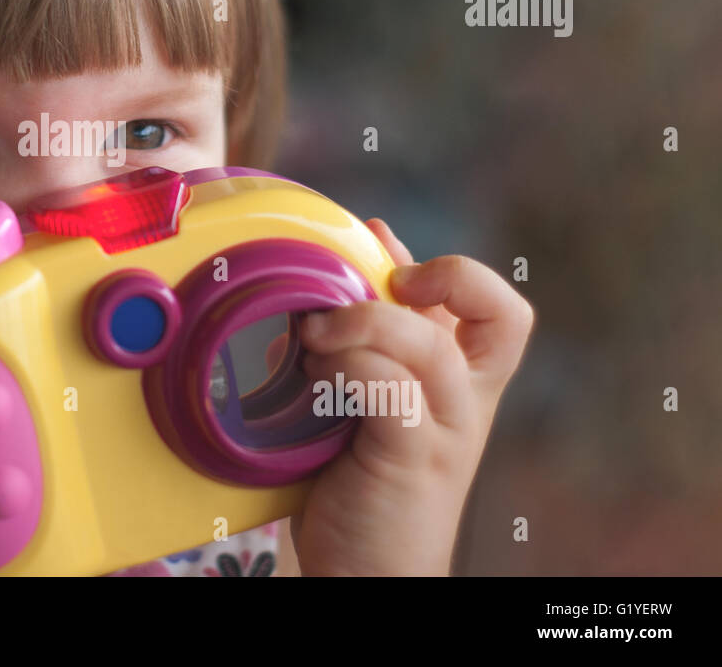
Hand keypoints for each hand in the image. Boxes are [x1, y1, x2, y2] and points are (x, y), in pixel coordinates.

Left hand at [287, 218, 534, 574]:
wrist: (361, 569)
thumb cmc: (355, 476)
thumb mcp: (366, 387)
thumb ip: (370, 327)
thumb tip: (364, 244)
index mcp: (459, 379)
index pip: (501, 308)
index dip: (455, 273)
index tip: (392, 268)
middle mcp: (465, 400)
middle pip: (502, 315)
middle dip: (438, 280)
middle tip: (368, 293)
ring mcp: (445, 430)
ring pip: (429, 346)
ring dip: (361, 325)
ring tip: (311, 339)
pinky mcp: (412, 459)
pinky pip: (389, 389)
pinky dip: (346, 368)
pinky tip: (312, 380)